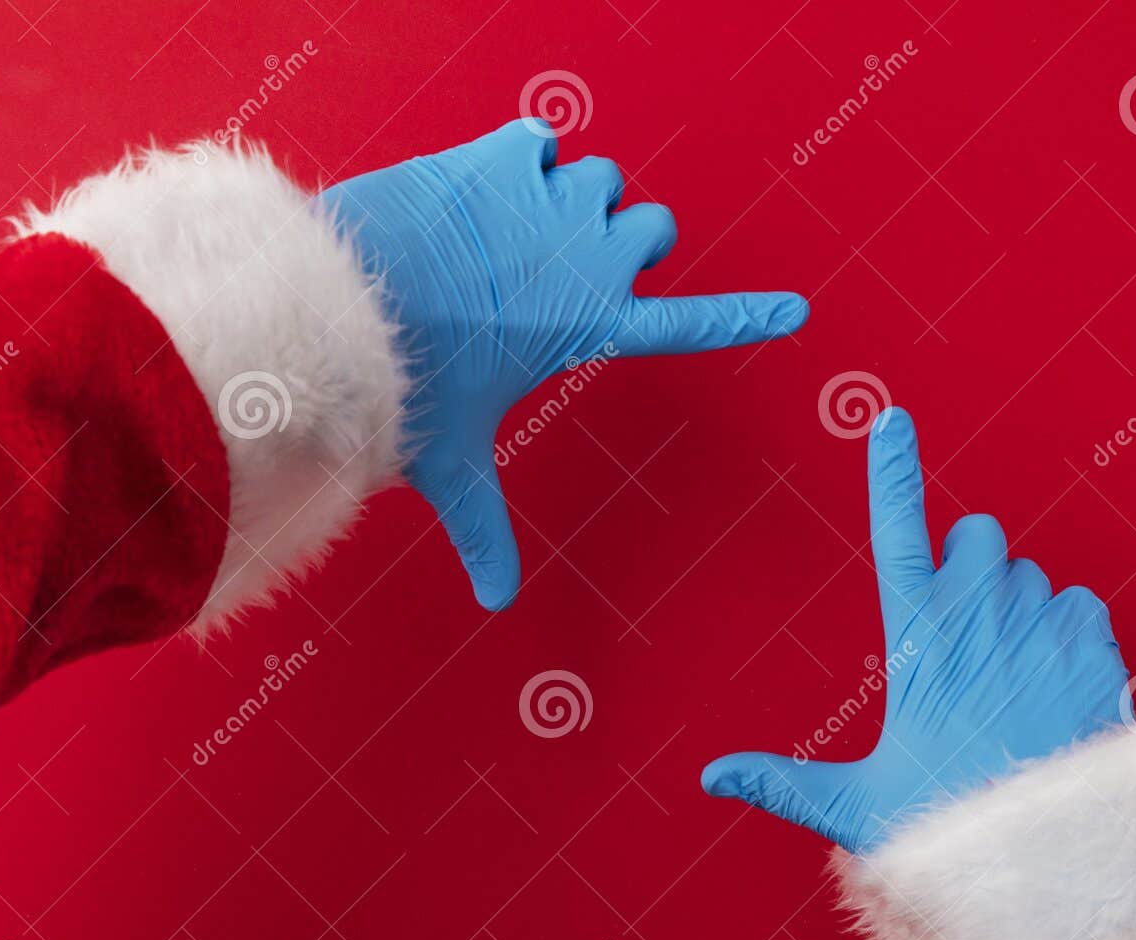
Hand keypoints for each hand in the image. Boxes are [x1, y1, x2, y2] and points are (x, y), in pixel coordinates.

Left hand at [320, 119, 808, 609]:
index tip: (796, 311)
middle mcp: (589, 257)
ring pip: (597, 177)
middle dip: (620, 241)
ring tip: (510, 234)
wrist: (339, 308)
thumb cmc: (406, 390)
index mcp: (593, 327)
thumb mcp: (455, 466)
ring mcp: (550, 201)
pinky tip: (482, 192)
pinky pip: (542, 140)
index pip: (690, 326)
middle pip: (651, 225)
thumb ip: (487, 529)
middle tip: (561, 269)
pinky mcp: (501, 157)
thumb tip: (499, 604)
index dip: (747, 319)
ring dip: (568, 198)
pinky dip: (521, 159)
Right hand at [702, 407, 1127, 852]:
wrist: (1049, 861)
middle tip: (966, 638)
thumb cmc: (947, 829)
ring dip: (1019, 607)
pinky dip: (1069, 631)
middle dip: (973, 568)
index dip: (889, 472)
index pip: (896, 534)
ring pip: (1031, 575)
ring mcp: (1039, 627)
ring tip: (1009, 682)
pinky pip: (1081, 603)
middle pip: (979, 536)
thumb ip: (782, 782)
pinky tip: (1054, 685)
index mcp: (916, 640)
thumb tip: (710, 778)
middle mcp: (979, 617)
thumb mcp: (856, 805)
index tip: (889, 419)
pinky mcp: (1093, 646)